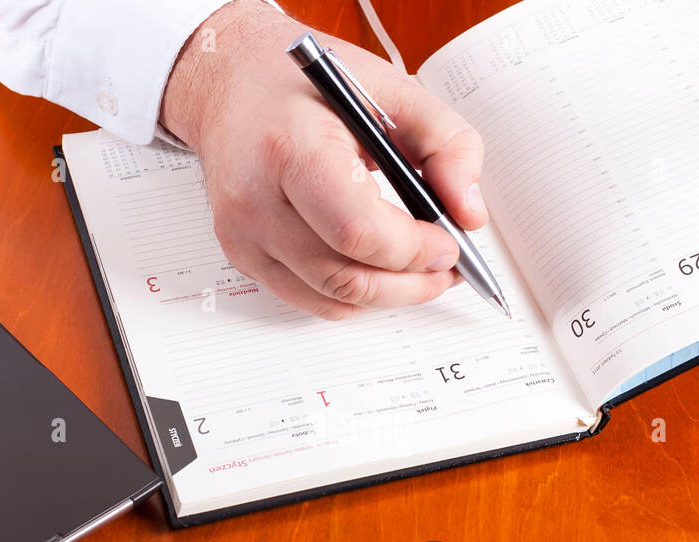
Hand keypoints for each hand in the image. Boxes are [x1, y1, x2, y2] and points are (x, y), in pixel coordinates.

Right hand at [161, 0, 486, 318]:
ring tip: (422, 272)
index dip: (413, 249)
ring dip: (388, 296)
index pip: (357, 230)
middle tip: (447, 268)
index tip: (449, 242)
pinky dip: (355, 296)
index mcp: (290, 148)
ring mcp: (244, 236)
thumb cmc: (305, 87)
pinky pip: (310, 300)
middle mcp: (255, 200)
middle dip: (410, 283)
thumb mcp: (391, 90)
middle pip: (345, 278)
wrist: (229, 84)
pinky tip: (380, 271)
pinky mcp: (244, 257)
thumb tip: (470, 213)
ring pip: (331, 300)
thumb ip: (447, 144)